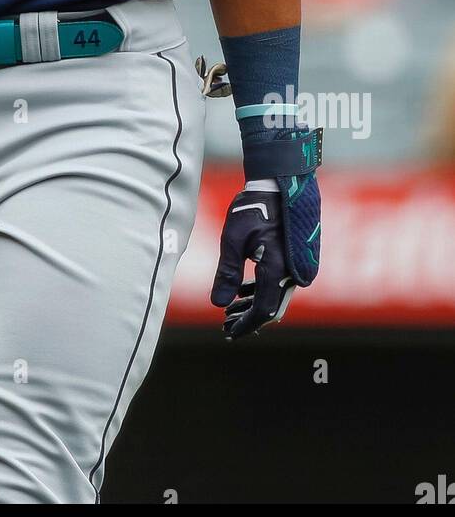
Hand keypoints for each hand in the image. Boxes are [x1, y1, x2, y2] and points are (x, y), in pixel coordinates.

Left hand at [210, 188, 296, 339]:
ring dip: (253, 305)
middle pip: (271, 307)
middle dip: (248, 318)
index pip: (263, 310)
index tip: (229, 333)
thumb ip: (227, 272)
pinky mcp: (297, 259)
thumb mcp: (233, 238)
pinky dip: (261, 290)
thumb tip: (218, 304)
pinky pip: (279, 283)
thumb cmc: (254, 206)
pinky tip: (243, 291)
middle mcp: (293, 272)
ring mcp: (298, 266)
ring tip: (230, 310)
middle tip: (225, 325)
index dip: (246, 325)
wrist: (281, 182)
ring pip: (275, 296)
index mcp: (277, 269)